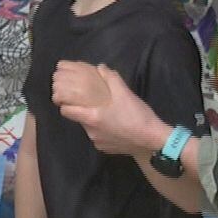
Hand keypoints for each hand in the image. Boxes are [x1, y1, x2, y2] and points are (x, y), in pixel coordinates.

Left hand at [53, 61, 168, 158]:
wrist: (153, 141)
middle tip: (91, 101)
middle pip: (78, 118)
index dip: (64, 103)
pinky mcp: (106, 149)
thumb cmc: (137, 116)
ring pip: (89, 129)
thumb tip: (101, 67)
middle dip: (81, 110)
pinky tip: (114, 126)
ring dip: (93, 120)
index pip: (65, 111)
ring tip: (106, 112)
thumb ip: (111, 79)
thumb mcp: (125, 94)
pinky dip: (103, 131)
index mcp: (92, 118)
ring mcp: (98, 142)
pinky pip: (99, 138)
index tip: (67, 96)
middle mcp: (91, 132)